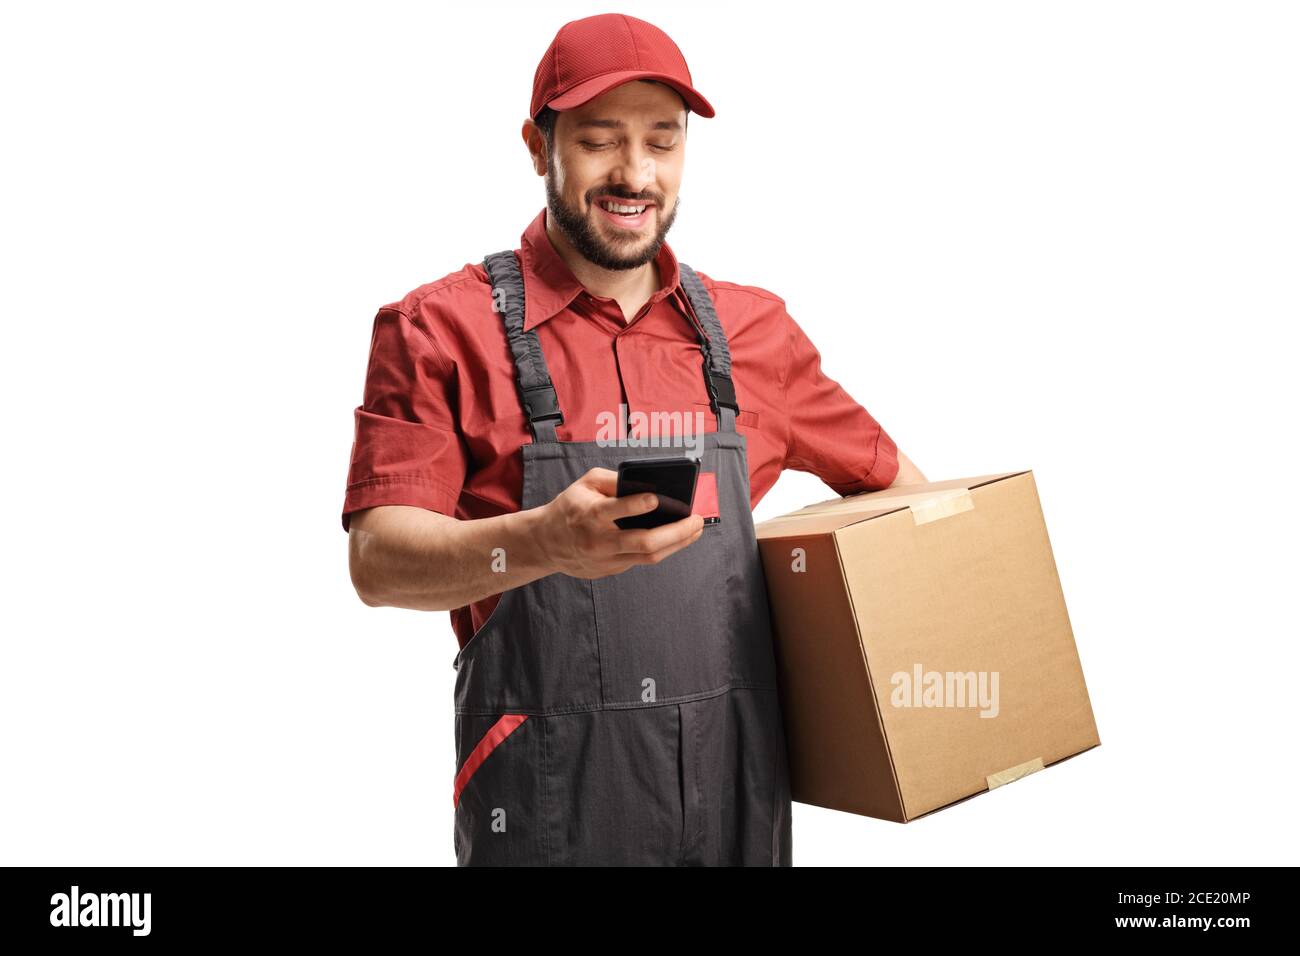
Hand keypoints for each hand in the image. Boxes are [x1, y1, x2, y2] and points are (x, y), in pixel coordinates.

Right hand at [538, 467, 704, 579]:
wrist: (545, 543)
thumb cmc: (570, 507)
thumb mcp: (585, 484)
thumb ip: (613, 480)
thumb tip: (647, 482)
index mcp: (591, 514)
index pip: (616, 510)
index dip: (638, 505)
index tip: (657, 498)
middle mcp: (600, 540)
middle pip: (644, 542)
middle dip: (676, 532)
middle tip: (697, 520)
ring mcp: (606, 559)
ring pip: (649, 557)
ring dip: (678, 543)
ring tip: (695, 530)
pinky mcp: (611, 570)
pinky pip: (641, 560)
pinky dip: (662, 548)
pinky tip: (676, 538)